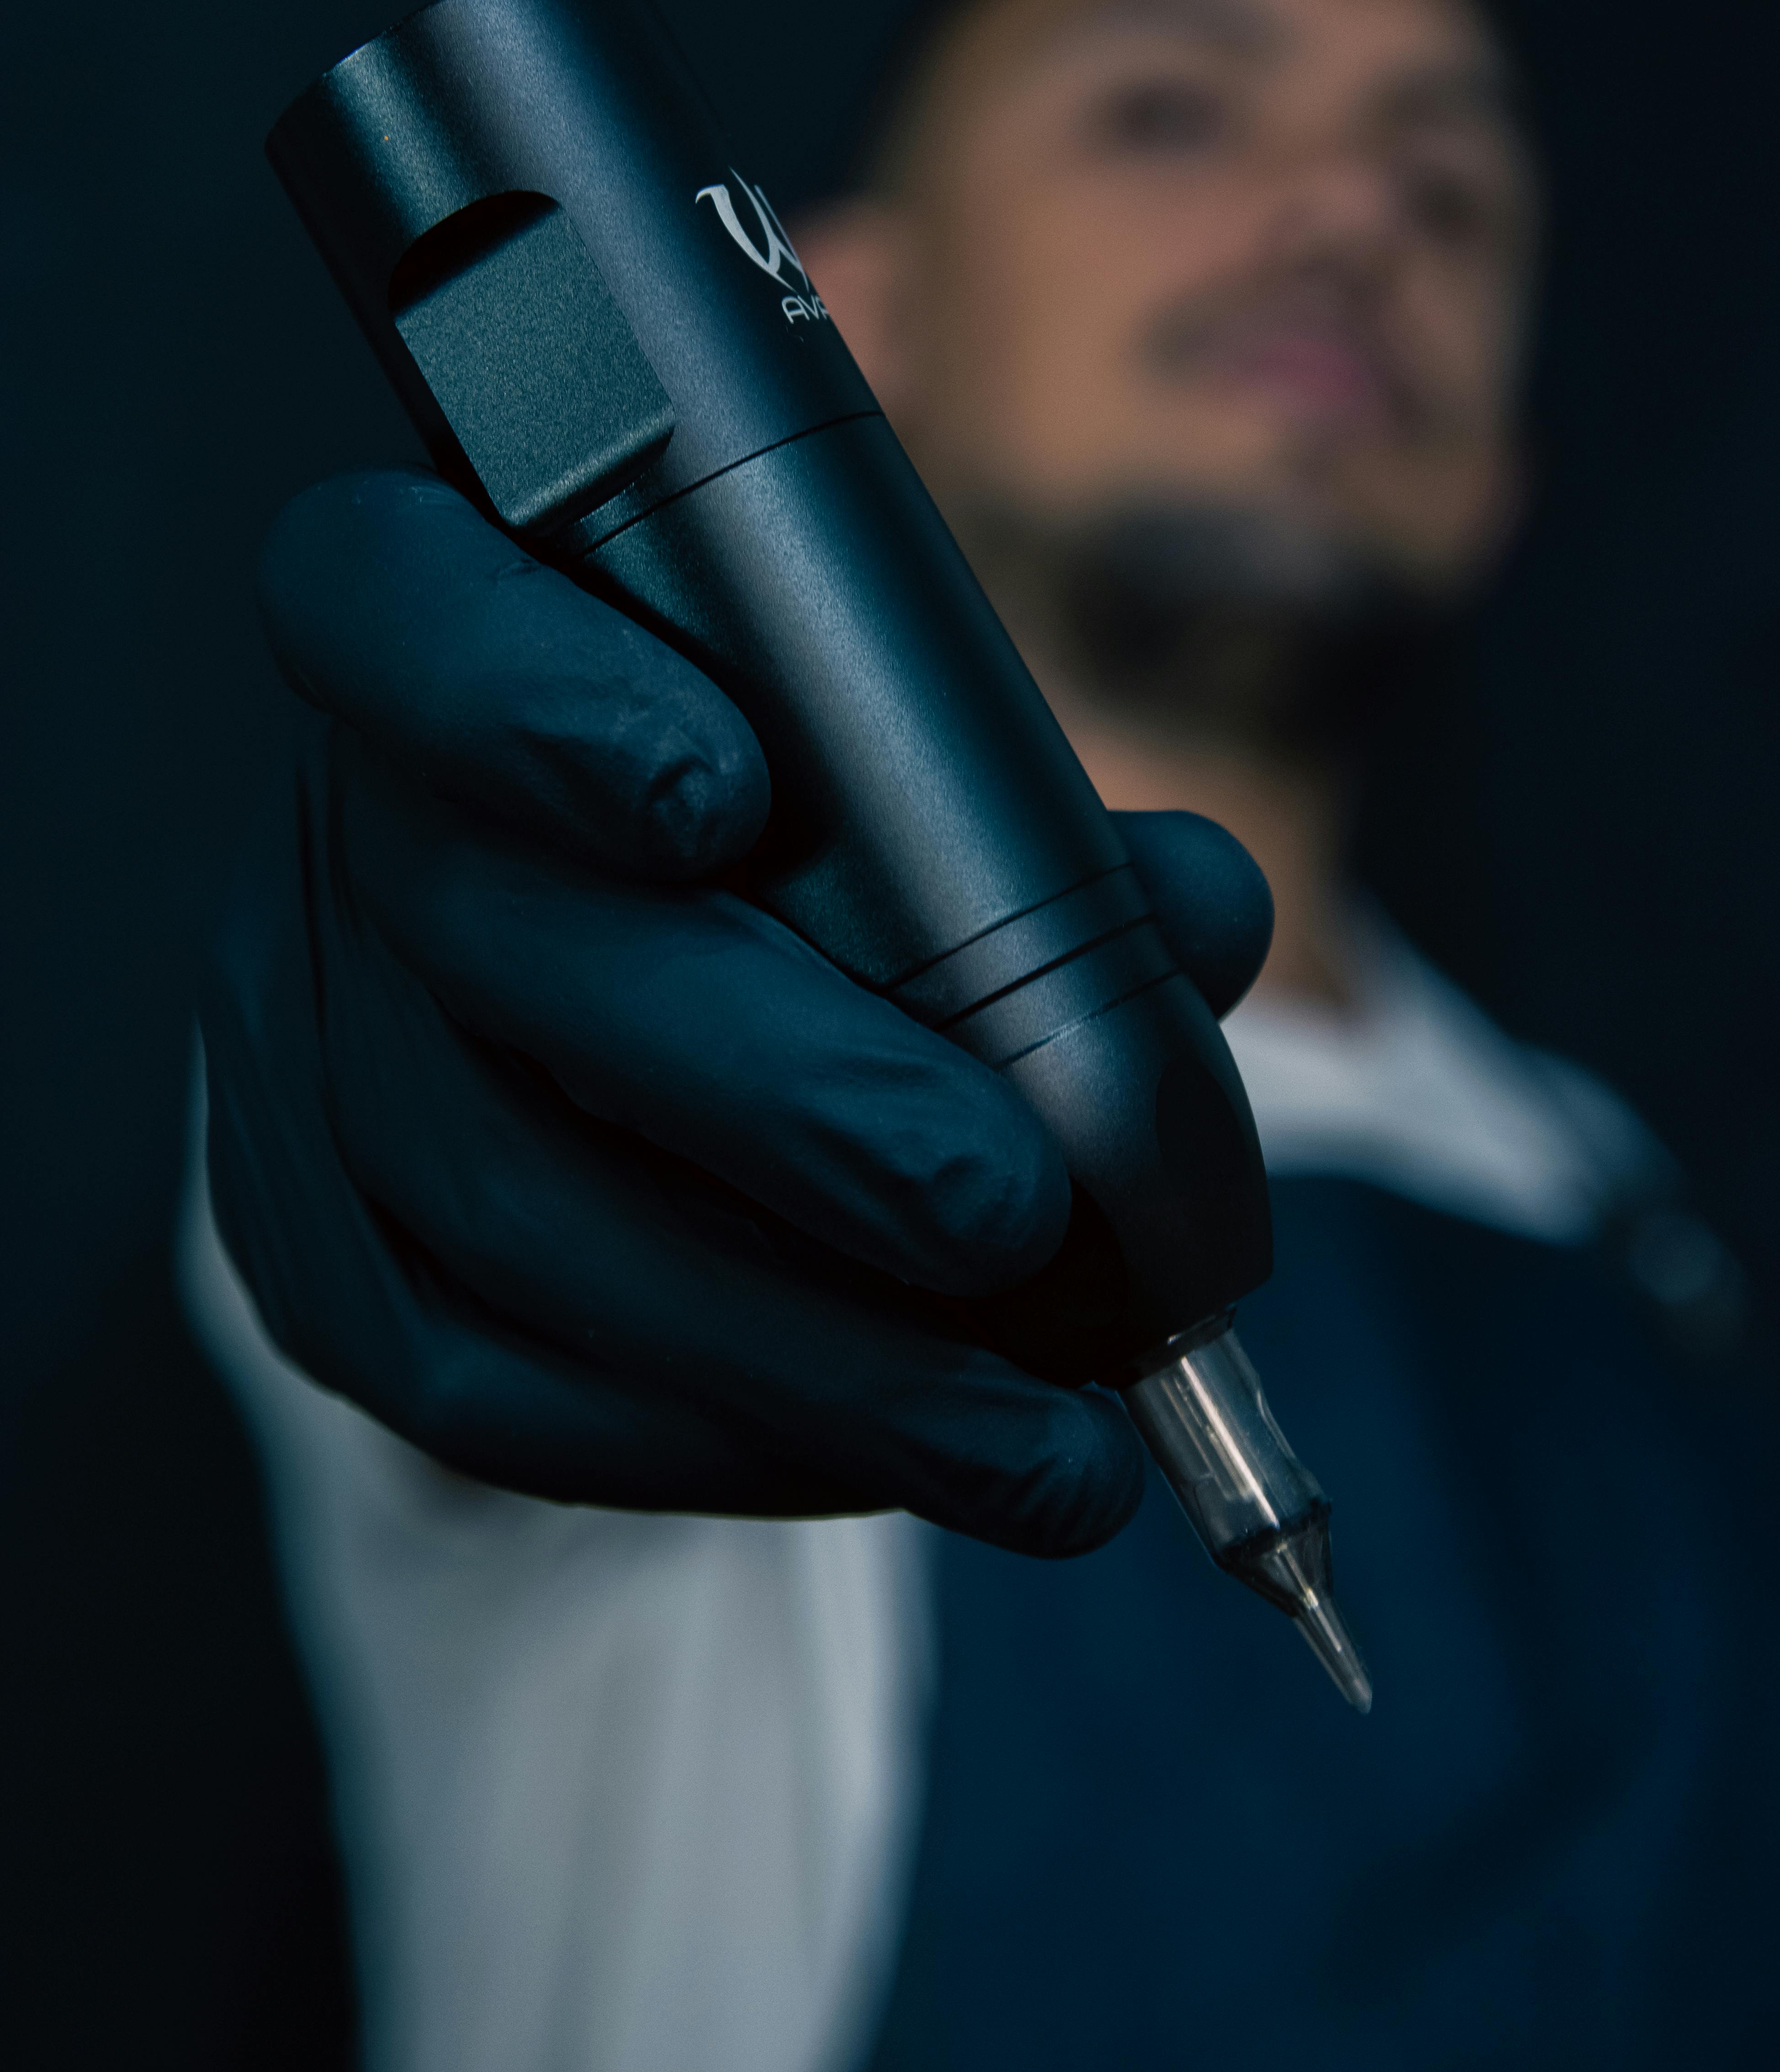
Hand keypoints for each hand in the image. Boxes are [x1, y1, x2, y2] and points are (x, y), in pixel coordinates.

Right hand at [202, 469, 1272, 1558]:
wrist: (590, 946)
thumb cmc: (757, 808)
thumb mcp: (869, 749)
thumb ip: (1017, 808)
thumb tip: (1193, 920)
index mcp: (433, 624)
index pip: (399, 612)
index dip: (530, 702)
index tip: (721, 796)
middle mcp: (338, 827)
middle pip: (499, 948)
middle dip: (775, 1095)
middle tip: (1006, 1205)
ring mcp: (295, 1046)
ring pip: (501, 1206)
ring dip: (792, 1343)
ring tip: (1032, 1439)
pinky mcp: (309, 1244)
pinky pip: (476, 1382)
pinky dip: (701, 1433)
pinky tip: (880, 1459)